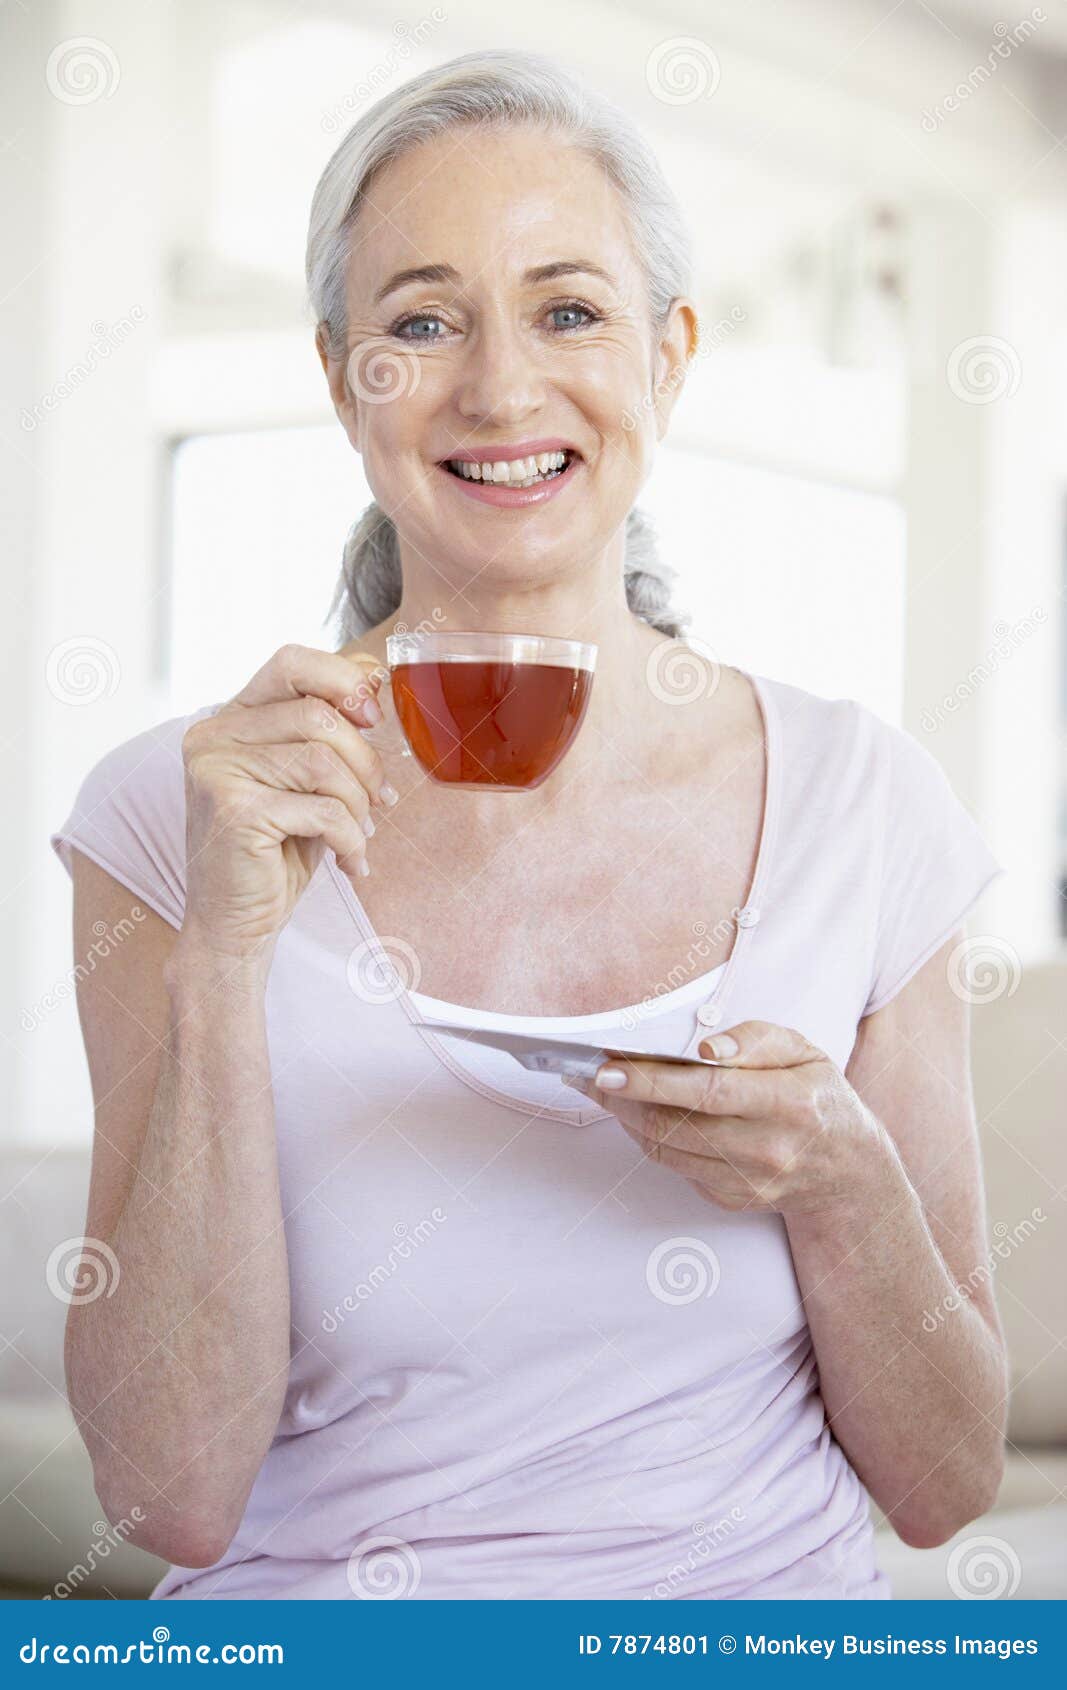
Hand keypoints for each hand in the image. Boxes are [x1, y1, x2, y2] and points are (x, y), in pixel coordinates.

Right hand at [178, 643, 395, 967]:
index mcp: (229, 718)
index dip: (342, 680)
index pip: (291, 662)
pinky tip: (348, 860)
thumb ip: (328, 725)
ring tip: (359, 833)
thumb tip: (372, 671)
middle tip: (377, 800)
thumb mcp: (306, 779)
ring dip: (358, 803)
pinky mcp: (235, 812)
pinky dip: (350, 837)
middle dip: (365, 761)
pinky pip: (322, 809)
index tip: (373, 718)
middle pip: (317, 715)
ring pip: (323, 761)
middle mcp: (213, 736)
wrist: (234, 923)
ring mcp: (217, 772)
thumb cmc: (275, 850)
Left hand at [573, 1021, 893, 1216]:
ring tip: (600, 1085)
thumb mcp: (804, 1051)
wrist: (846, 1172)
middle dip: (621, 1097)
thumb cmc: (817, 1097)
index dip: (652, 1080)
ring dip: (625, 1116)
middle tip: (584, 1070)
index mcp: (790, 1104)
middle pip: (676, 1124)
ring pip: (666, 1149)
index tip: (606, 1068)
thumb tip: (705, 1048)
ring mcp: (747, 1182)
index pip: (709, 1091)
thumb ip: (756, 1040)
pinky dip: (647, 1136)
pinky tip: (635, 1111)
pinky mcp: (730, 1199)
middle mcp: (767, 1149)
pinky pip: (673, 1165)